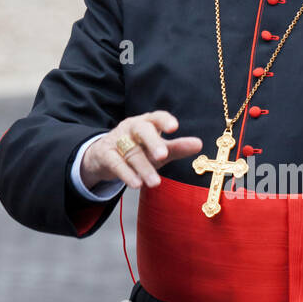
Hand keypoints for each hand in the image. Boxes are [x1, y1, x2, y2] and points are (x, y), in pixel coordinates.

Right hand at [81, 111, 201, 191]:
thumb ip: (177, 147)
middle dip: (152, 142)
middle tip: (163, 156)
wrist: (104, 155)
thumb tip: (199, 144)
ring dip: (144, 168)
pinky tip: (136, 184)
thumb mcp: (159, 149)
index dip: (164, 121)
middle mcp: (132, 128)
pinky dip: (126, 174)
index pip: (157, 117)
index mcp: (147, 122)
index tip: (174, 127)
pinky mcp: (105, 154)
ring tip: (154, 183)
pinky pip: (116, 163)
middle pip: (142, 131)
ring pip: (132, 152)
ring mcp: (117, 140)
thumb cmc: (139, 149)